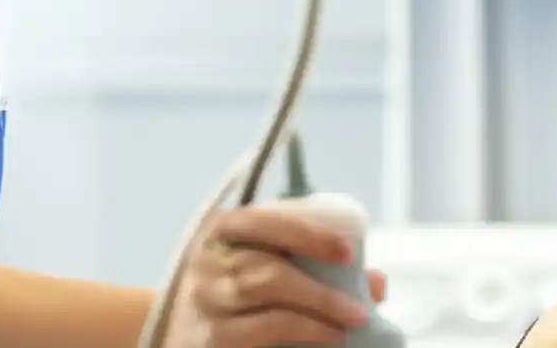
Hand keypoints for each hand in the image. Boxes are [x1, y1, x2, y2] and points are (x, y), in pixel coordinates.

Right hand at [164, 205, 372, 345]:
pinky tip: (327, 337)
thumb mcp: (263, 267)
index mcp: (220, 230)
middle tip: (359, 306)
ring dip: (316, 310)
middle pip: (266, 268)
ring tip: (351, 322)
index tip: (347, 252)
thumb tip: (376, 283)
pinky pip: (260, 331)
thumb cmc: (234, 296)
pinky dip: (301, 333)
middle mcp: (205, 262)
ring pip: (263, 298)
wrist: (180, 337)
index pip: (261, 220)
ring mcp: (202, 302)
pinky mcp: (208, 339)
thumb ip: (313, 266)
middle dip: (319, 287)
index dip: (307, 234)